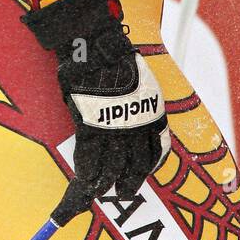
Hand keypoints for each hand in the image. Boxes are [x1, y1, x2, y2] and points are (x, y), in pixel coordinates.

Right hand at [23, 0, 170, 224]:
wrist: (98, 45)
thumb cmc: (115, 59)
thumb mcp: (139, 82)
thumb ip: (137, 104)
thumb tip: (129, 118)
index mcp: (153, 113)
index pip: (157, 151)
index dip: (148, 169)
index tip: (141, 177)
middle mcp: (138, 125)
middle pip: (136, 167)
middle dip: (128, 184)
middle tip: (122, 194)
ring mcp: (114, 127)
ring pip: (111, 168)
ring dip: (104, 184)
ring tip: (97, 192)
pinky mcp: (91, 125)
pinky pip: (88, 158)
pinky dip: (85, 172)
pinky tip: (82, 178)